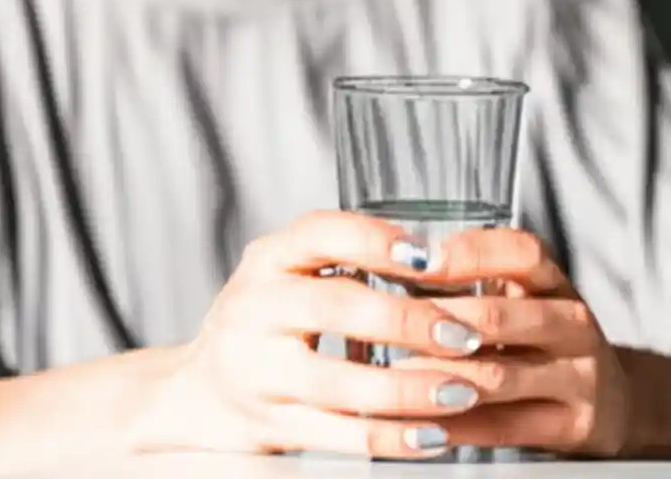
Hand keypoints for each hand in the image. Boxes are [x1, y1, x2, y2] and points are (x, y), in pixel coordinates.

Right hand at [135, 212, 490, 458]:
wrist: (203, 389)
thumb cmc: (270, 318)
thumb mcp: (292, 271)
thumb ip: (348, 256)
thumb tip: (445, 254)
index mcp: (269, 259)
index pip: (320, 233)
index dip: (376, 241)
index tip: (431, 258)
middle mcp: (254, 308)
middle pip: (333, 307)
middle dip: (408, 321)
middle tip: (466, 333)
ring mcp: (257, 370)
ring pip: (339, 383)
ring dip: (409, 389)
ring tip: (463, 388)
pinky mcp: (270, 423)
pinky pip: (337, 436)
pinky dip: (390, 437)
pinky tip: (433, 434)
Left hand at [392, 228, 634, 456]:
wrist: (614, 399)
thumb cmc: (545, 340)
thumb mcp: (524, 299)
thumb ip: (472, 282)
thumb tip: (393, 264)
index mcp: (555, 282)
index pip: (521, 253)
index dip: (468, 253)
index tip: (419, 259)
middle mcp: (573, 323)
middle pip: (499, 316)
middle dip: (436, 320)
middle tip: (385, 324)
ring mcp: (579, 376)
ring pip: (497, 375)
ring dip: (437, 375)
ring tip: (392, 373)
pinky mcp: (574, 424)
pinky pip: (503, 425)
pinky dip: (456, 424)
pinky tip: (420, 420)